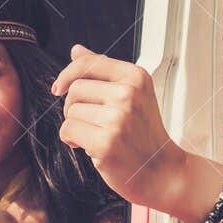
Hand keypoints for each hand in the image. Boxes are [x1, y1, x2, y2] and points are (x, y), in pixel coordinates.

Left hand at [50, 45, 189, 212]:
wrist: (163, 173)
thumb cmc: (144, 135)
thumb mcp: (133, 95)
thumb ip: (104, 72)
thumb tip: (76, 50)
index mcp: (136, 77)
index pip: (88, 63)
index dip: (67, 74)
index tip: (59, 88)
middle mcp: (128, 94)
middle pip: (75, 90)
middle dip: (75, 107)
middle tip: (92, 122)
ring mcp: (118, 118)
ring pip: (70, 112)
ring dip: (76, 126)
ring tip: (97, 135)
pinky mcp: (106, 142)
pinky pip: (68, 131)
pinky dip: (72, 140)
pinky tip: (89, 146)